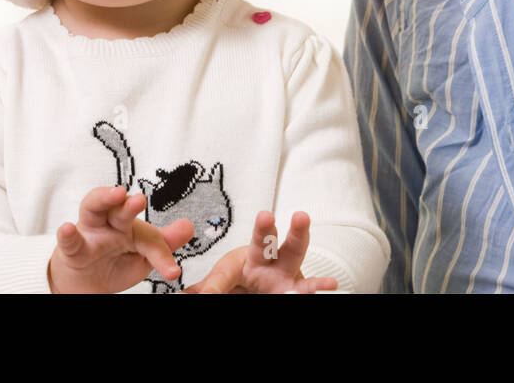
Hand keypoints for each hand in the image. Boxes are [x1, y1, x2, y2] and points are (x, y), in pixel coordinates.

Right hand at [48, 185, 194, 292]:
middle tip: (141, 200)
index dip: (162, 253)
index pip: (149, 236)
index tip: (173, 271)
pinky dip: (67, 234)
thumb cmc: (117, 261)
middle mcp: (111, 223)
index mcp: (131, 226)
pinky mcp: (72, 248)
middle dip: (130, 203)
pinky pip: (69, 240)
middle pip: (119, 207)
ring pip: (93, 208)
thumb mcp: (142, 256)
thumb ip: (163, 245)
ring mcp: (90, 233)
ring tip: (117, 193)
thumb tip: (190, 226)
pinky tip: (67, 228)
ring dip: (104, 199)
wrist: (86, 282)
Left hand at [183, 211, 336, 293]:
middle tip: (263, 215)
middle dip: (265, 228)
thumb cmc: (244, 278)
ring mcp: (285, 271)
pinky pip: (308, 286)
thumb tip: (181, 296)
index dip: (214, 286)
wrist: (267, 285)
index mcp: (244, 259)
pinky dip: (320, 285)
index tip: (205, 297)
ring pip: (292, 249)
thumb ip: (210, 287)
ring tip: (301, 216)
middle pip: (266, 241)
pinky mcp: (297, 287)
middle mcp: (267, 260)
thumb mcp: (225, 282)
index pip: (225, 273)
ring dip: (297, 232)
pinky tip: (332, 284)